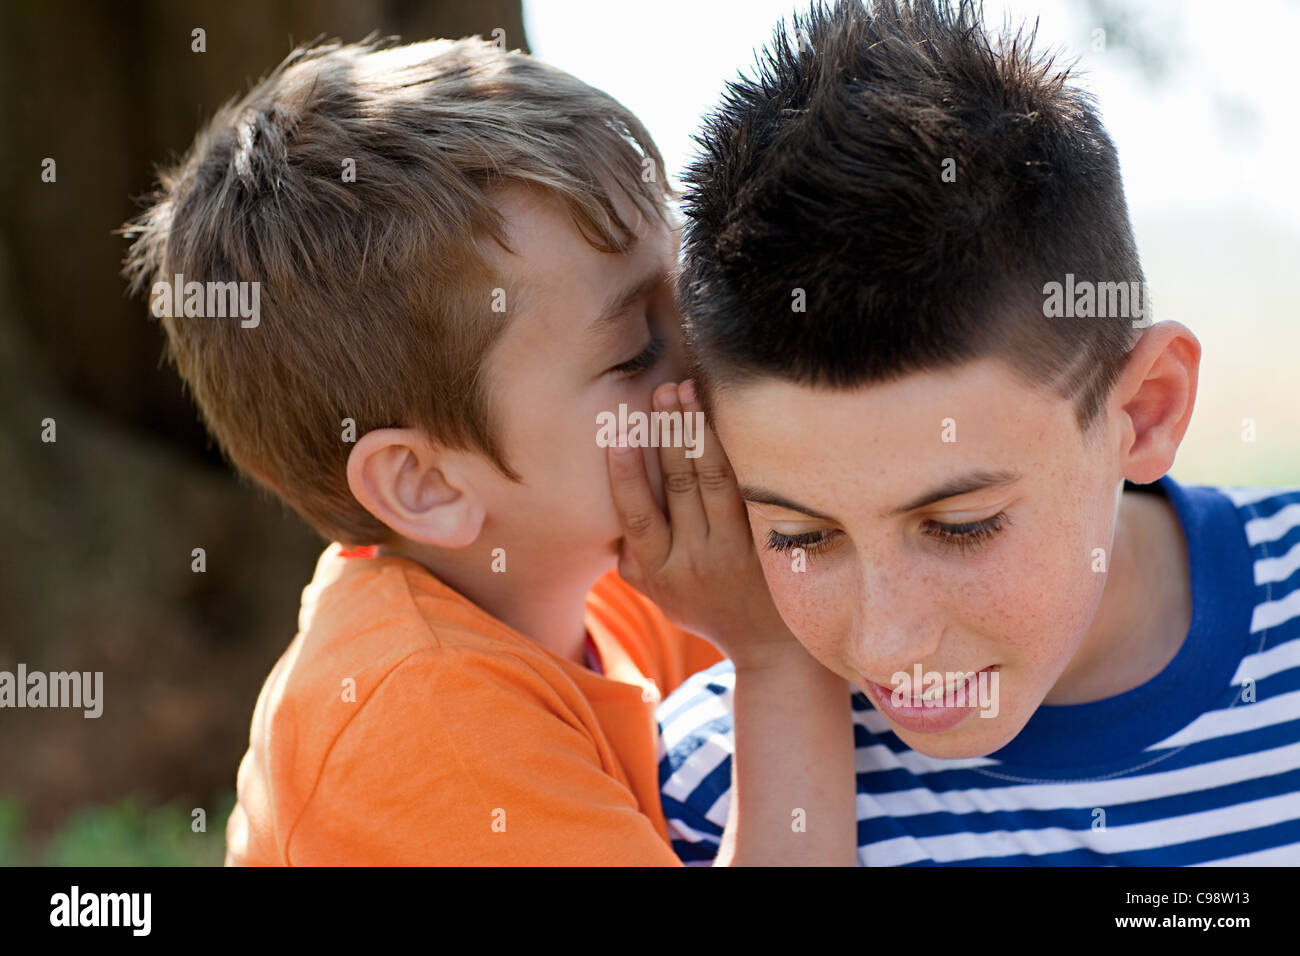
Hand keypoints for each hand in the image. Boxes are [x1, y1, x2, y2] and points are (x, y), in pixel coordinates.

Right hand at [606, 380, 796, 668]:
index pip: (639, 516)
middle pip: (680, 486)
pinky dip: (739, 448)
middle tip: (661, 390)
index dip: (627, 474)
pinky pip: (749, 485)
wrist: (771, 645)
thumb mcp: (659, 597)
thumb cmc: (705, 608)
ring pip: (716, 479)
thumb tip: (608, 520)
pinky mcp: (768, 537)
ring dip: (701, 430)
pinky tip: (732, 415)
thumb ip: (632, 561)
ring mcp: (737, 548)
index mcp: (662, 572)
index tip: (619, 434)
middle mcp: (698, 559)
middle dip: (669, 433)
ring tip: (689, 391)